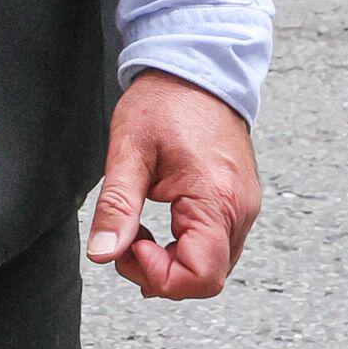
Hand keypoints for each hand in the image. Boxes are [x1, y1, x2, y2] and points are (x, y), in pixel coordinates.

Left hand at [86, 72, 259, 299]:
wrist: (198, 69)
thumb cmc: (165, 102)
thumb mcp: (128, 151)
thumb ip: (116, 207)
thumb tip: (102, 254)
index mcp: (217, 199)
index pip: (200, 277)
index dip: (158, 276)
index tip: (131, 245)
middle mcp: (241, 209)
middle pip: (207, 279)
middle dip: (160, 274)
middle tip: (127, 240)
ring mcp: (245, 208)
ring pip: (213, 267)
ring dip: (173, 264)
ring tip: (141, 231)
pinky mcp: (240, 203)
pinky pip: (218, 247)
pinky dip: (187, 250)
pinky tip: (161, 230)